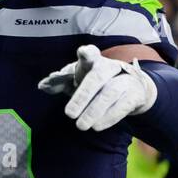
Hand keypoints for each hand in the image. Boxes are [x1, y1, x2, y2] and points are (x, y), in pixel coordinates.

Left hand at [37, 44, 156, 130]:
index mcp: (94, 61)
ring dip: (94, 111)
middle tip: (69, 114)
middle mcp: (111, 67)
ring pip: (110, 93)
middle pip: (98, 77)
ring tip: (81, 125)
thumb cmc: (97, 84)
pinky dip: (108, 118)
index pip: (91, 53)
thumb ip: (60, 82)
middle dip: (82, 96)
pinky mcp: (136, 95)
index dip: (87, 53)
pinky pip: (122, 106)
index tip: (84, 52)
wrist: (132, 89)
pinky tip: (96, 126)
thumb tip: (42, 85)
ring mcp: (126, 80)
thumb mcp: (79, 80)